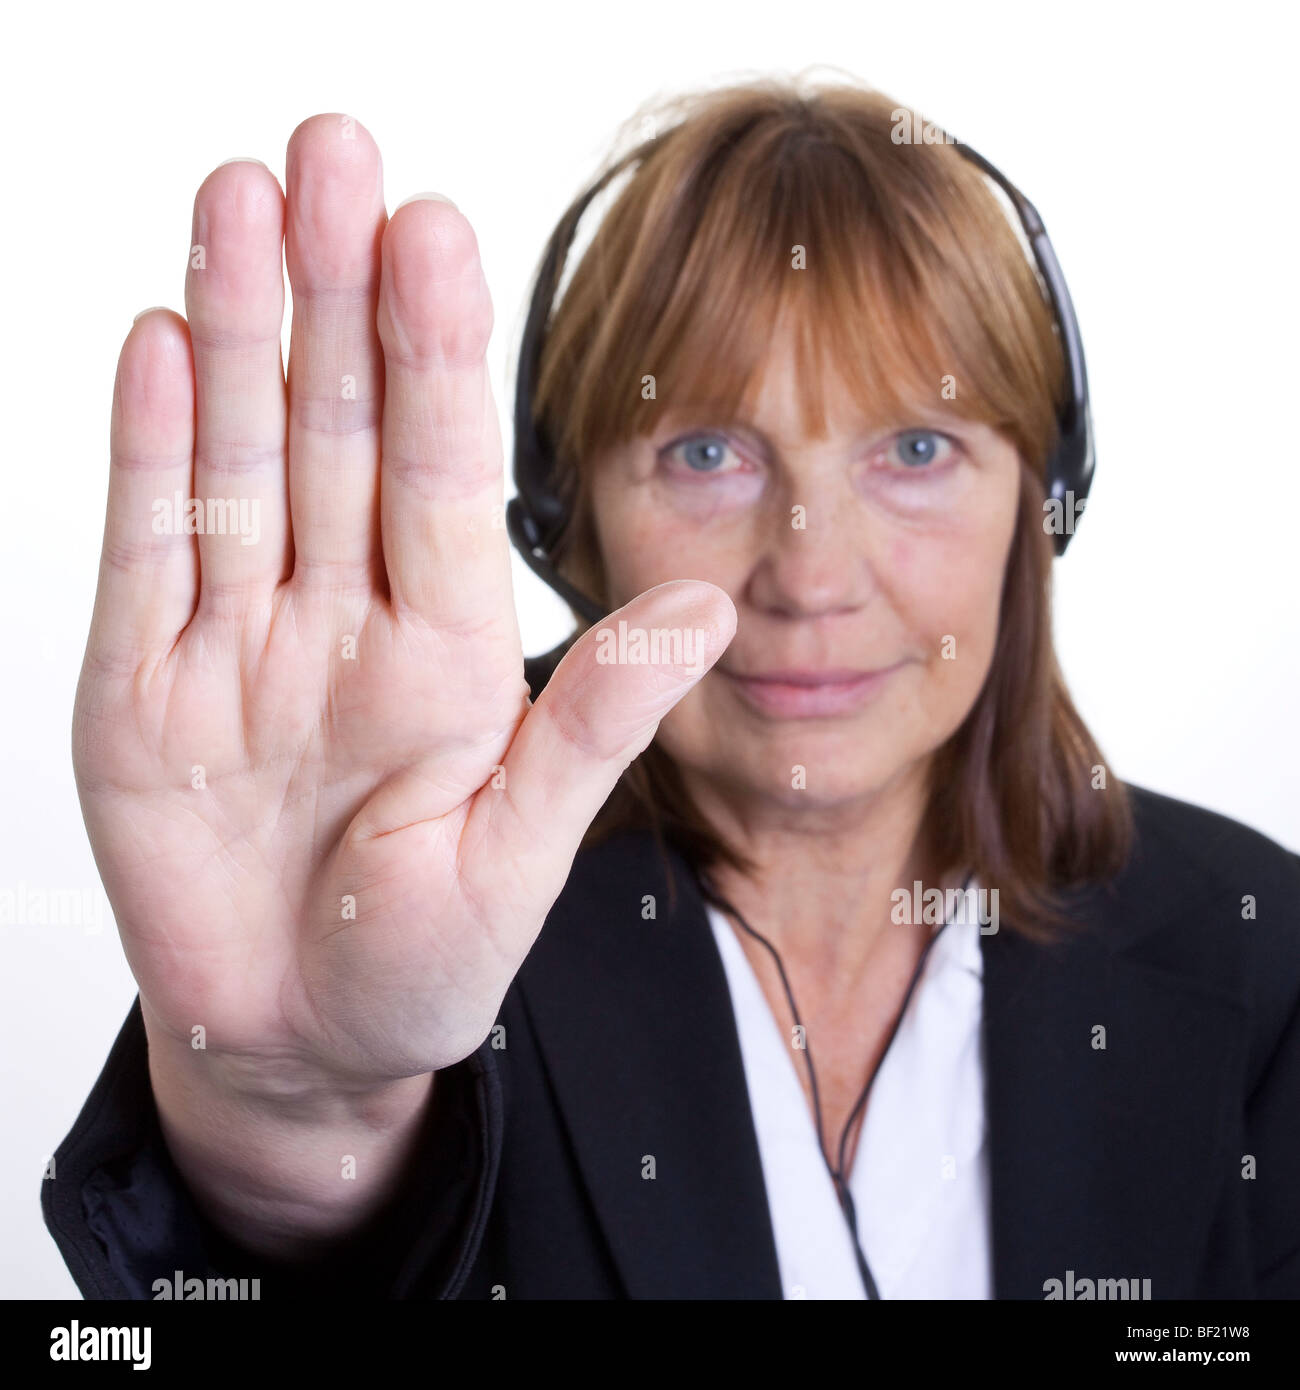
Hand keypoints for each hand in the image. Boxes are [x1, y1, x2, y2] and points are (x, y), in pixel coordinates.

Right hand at [73, 114, 734, 1096]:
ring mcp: (239, 643)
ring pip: (239, 459)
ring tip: (236, 202)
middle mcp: (345, 619)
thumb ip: (594, 721)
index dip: (433, 351)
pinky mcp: (142, 686)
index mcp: (448, 649)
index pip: (442, 469)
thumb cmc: (427, 960)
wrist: (307, 1041)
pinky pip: (147, 548)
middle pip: (336, 430)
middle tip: (329, 154)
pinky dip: (150, 449)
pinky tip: (157, 343)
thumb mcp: (523, 848)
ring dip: (232, 334)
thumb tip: (708, 611)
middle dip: (329, 294)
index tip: (432, 230)